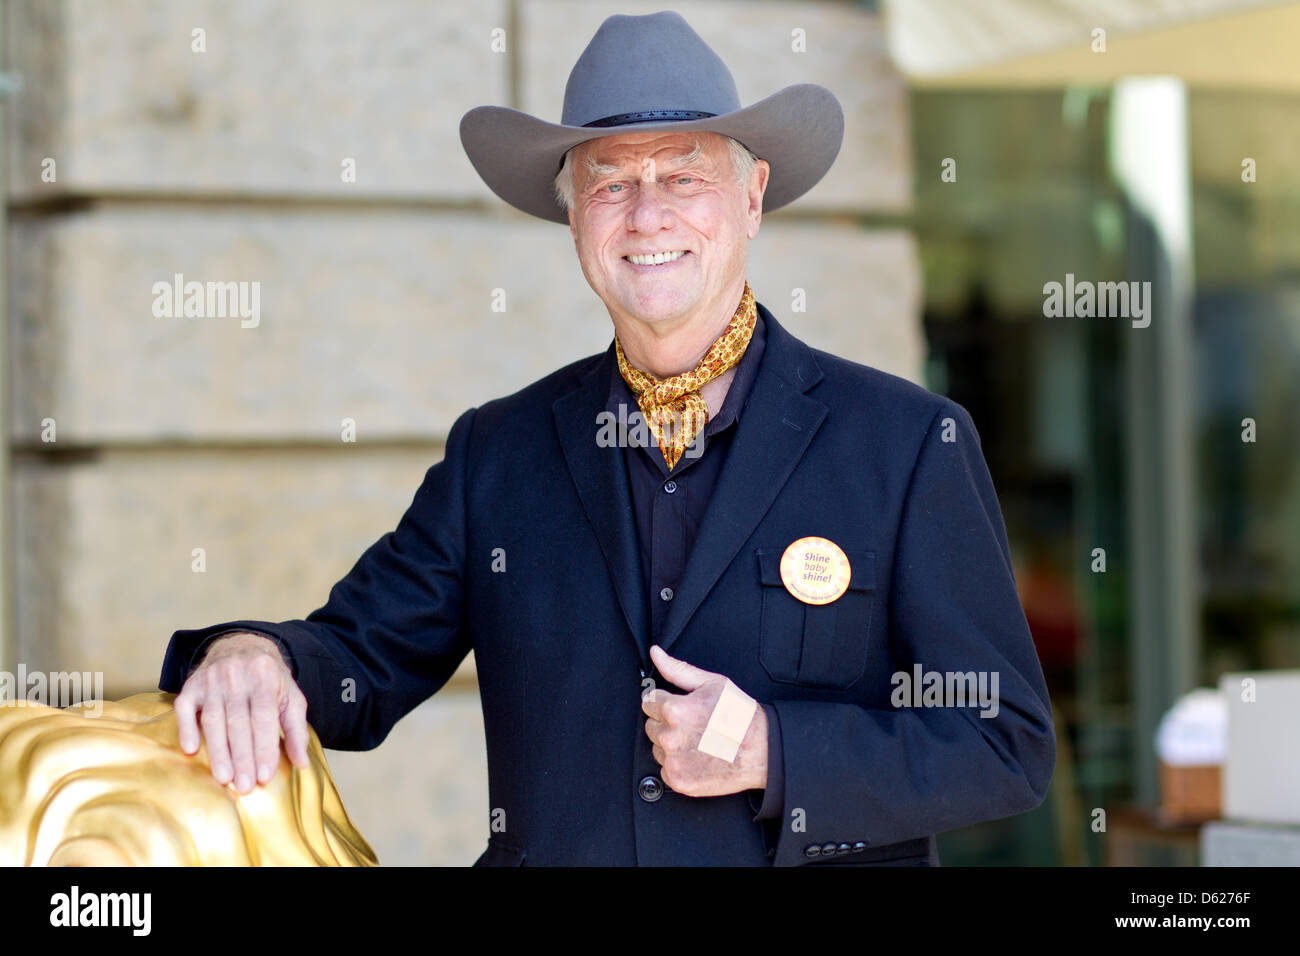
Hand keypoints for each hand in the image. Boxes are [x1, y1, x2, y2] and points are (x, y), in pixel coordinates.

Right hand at [172, 632, 310, 793]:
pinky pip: (185, 707)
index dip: (264, 747)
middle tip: (244, 786)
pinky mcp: (192, 684)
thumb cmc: (269, 679)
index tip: (265, 775)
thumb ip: (296, 730)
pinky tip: (190, 749)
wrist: (241, 645)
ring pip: (213, 719)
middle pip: (239, 721)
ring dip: (218, 750)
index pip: (264, 716)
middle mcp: (237, 676)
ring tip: (223, 778)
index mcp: (265, 677)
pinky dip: (187, 728)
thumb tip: (302, 764)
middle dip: (242, 756)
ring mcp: (212, 679)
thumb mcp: (290, 697)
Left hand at [641, 644, 767, 796]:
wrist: (762, 751)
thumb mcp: (712, 683)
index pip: (649, 702)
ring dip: (670, 744)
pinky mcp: (679, 781)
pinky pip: (665, 770)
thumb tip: (656, 653)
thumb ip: (678, 669)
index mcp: (674, 710)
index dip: (664, 702)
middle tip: (693, 724)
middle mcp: (670, 737)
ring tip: (697, 740)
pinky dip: (677, 765)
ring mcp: (674, 762)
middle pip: (651, 726)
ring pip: (657, 748)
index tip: (680, 707)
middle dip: (667, 723)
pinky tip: (696, 757)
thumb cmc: (740, 716)